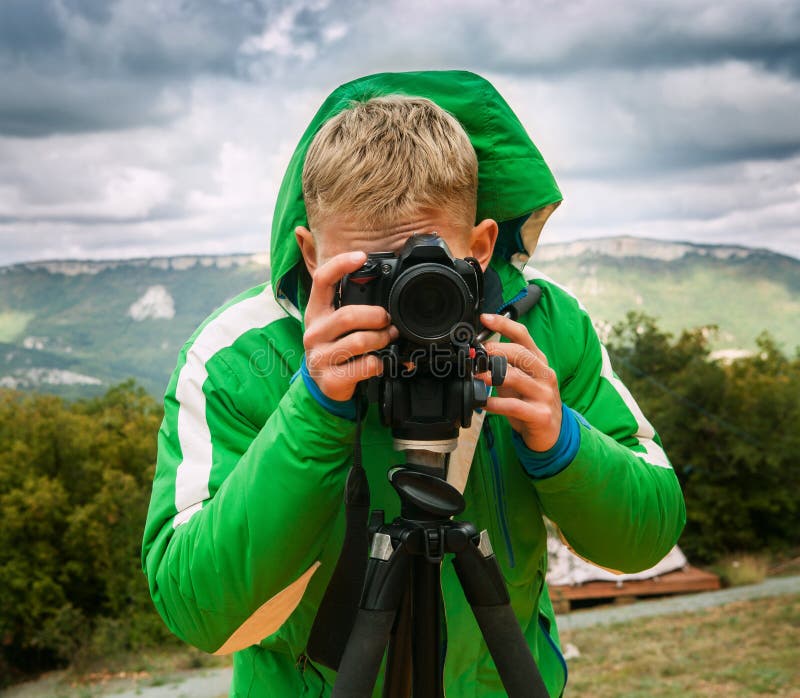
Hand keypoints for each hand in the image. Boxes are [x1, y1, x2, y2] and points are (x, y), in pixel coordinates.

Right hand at [303, 251, 398, 400]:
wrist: (324, 386)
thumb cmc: (336, 347)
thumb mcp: (335, 324)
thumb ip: (351, 304)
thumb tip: (380, 281)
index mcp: (316, 312)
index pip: (322, 280)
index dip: (340, 265)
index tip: (361, 257)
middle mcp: (314, 333)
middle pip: (349, 315)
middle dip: (377, 317)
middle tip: (388, 321)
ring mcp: (320, 357)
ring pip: (360, 341)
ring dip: (381, 339)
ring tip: (387, 339)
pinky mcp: (331, 379)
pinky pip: (366, 365)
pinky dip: (380, 363)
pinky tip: (379, 362)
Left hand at [478, 313, 561, 451]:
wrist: (551, 433)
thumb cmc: (531, 402)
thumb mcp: (519, 380)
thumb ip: (503, 366)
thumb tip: (476, 354)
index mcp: (538, 360)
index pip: (523, 335)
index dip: (503, 324)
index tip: (484, 319)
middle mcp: (544, 374)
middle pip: (520, 353)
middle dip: (495, 350)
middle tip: (477, 354)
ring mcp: (544, 394)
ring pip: (516, 378)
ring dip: (491, 376)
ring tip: (476, 377)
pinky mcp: (540, 414)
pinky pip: (514, 406)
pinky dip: (494, 404)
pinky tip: (483, 403)